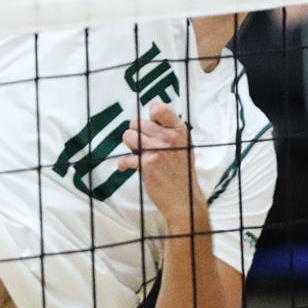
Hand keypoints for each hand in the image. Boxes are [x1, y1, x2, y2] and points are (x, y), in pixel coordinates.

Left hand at [120, 103, 203, 229]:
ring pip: (128, 136)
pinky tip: (127, 168)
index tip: (151, 125)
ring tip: (138, 154)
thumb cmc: (181, 171)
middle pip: (137, 122)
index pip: (158, 108)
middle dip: (136, 133)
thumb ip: (169, 130)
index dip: (150, 116)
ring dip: (130, 146)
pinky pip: (125, 158)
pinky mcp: (148, 164)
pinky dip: (124, 165)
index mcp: (179, 130)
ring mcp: (158, 150)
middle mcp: (170, 137)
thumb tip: (152, 113)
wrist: (183, 199)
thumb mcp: (183, 145)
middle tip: (142, 144)